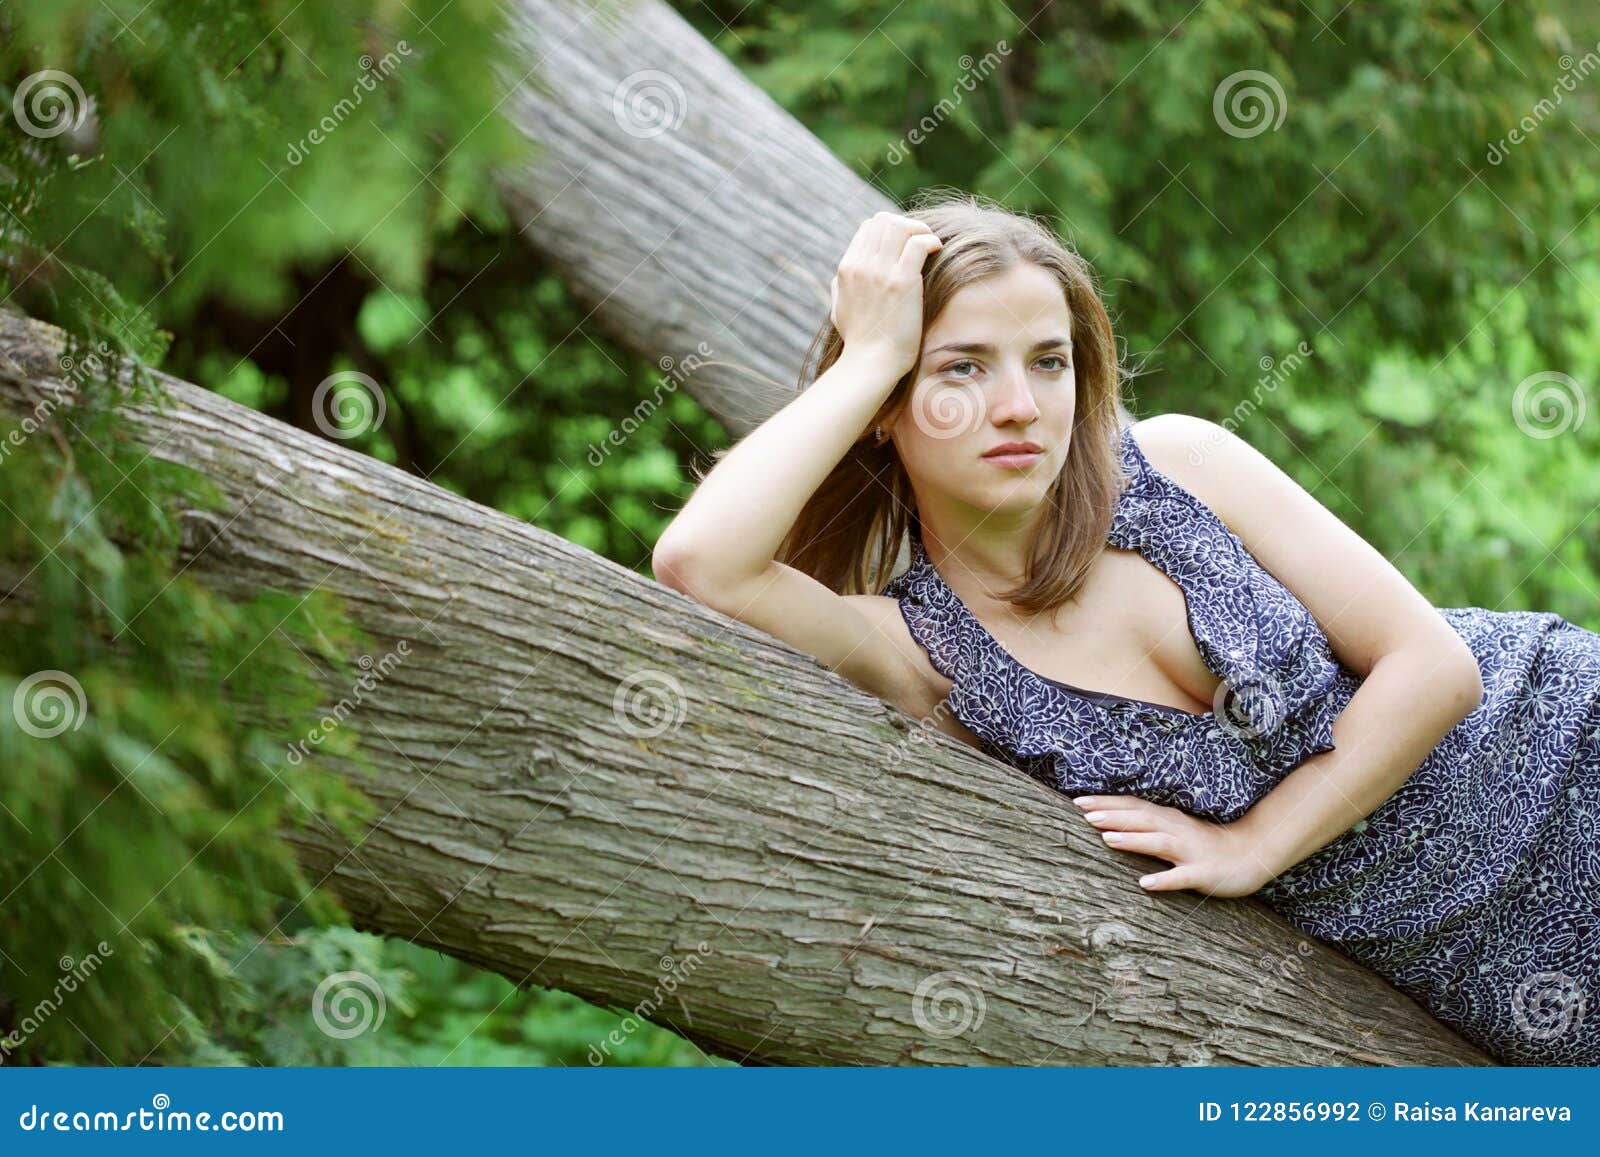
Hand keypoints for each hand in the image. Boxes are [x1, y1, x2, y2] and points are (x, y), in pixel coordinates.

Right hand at [830, 211, 942, 377]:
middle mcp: (861, 265)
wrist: (871, 363)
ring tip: (930, 244)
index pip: (869, 226)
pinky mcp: (902, 282)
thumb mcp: (839, 308)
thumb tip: (844, 274)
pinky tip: (937, 250)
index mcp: (846, 268)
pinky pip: (918, 243)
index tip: (906, 244)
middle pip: (885, 220)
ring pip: (901, 226)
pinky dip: (930, 240)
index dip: (891, 229)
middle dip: (907, 224)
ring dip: (920, 229)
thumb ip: (840, 286)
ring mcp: (880, 272)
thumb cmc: (859, 341)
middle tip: (921, 241)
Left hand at [1072, 795, 1274, 896]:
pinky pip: (1181, 877)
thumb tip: (1110, 823)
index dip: (1107, 803)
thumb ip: (1147, 826)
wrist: (1251, 855)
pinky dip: (1164, 880)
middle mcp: (1177, 831)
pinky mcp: (1203, 873)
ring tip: (1107, 839)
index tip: (1079, 801)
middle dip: (1114, 816)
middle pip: (1142, 820)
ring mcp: (1190, 852)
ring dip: (1134, 840)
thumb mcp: (1174, 830)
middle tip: (1085, 814)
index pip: (1133, 807)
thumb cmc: (1205, 844)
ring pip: (1159, 843)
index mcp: (1168, 820)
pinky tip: (1145, 884)